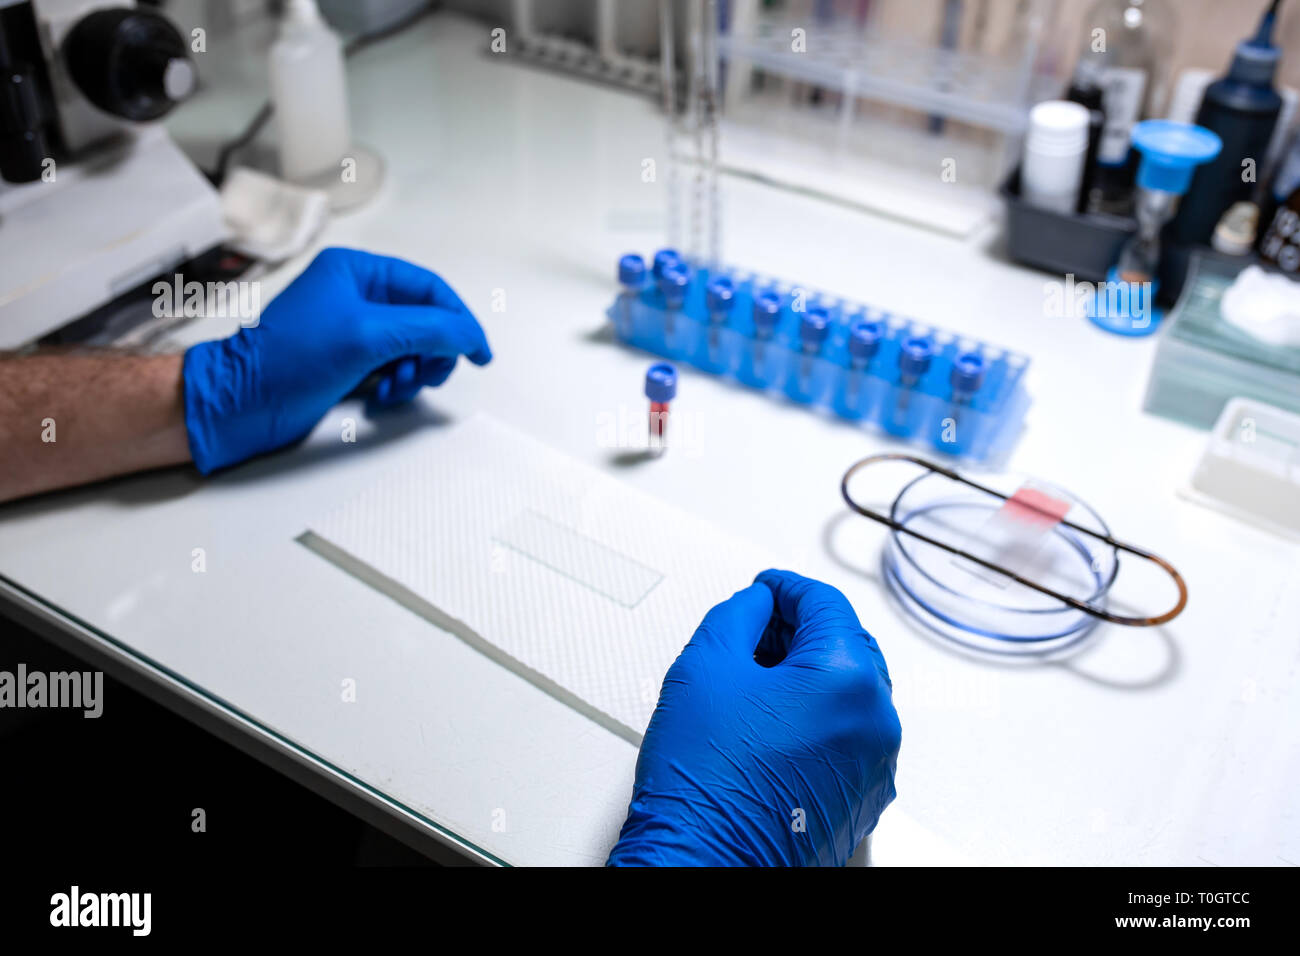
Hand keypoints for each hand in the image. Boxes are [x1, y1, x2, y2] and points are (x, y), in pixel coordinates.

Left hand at [182, 247, 490, 472]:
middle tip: (425, 375)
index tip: (479, 352)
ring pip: (413, 347)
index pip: (428, 288)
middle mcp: (356, 295)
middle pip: (425, 319)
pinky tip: (382, 396)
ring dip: (416, 371)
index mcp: (357, 271)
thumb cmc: (288, 360)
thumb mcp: (368, 336)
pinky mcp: (348, 361)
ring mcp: (353, 330)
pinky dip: (398, 384)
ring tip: (397, 388)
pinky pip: (394, 367)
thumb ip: (428, 329)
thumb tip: (469, 334)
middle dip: (433, 351)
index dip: (459, 319)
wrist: (241, 403)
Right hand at [607, 569, 900, 866]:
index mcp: (847, 681)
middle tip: (757, 627)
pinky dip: (818, 716)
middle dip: (801, 629)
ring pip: (850, 692)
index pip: (826, 603)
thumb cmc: (705, 786)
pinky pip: (849, 736)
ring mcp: (874, 765)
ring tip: (756, 677)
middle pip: (847, 645)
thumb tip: (755, 606)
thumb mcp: (705, 666)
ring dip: (809, 673)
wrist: (702, 864)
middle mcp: (875, 723)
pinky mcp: (862, 799)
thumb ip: (737, 615)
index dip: (786, 587)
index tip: (765, 588)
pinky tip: (771, 720)